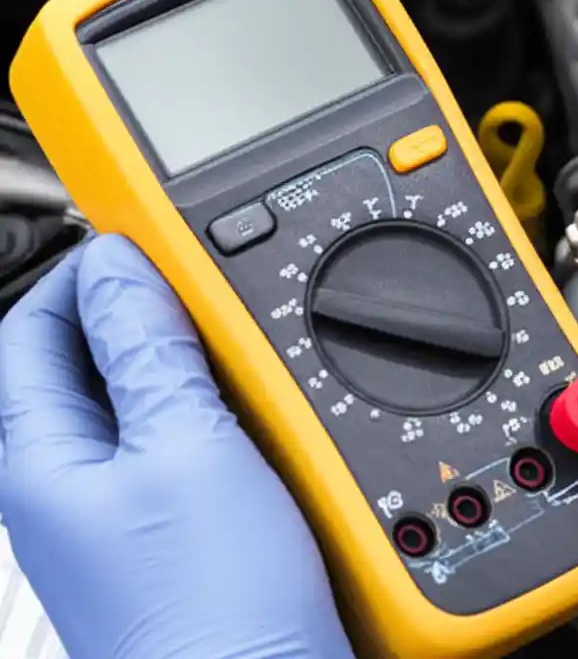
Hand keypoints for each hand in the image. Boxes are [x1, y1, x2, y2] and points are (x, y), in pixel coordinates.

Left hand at [0, 236, 353, 658]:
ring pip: (148, 406)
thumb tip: (122, 269)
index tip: (145, 236)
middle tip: (206, 289)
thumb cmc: (211, 618)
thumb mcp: (187, 453)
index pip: (33, 326)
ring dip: (193, 367)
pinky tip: (268, 420)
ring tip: (241, 347)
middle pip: (90, 364)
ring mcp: (130, 515)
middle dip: (144, 315)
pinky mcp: (186, 536)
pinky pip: (192, 451)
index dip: (86, 269)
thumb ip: (147, 353)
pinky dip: (226, 421)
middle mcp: (74, 488)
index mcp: (40, 459)